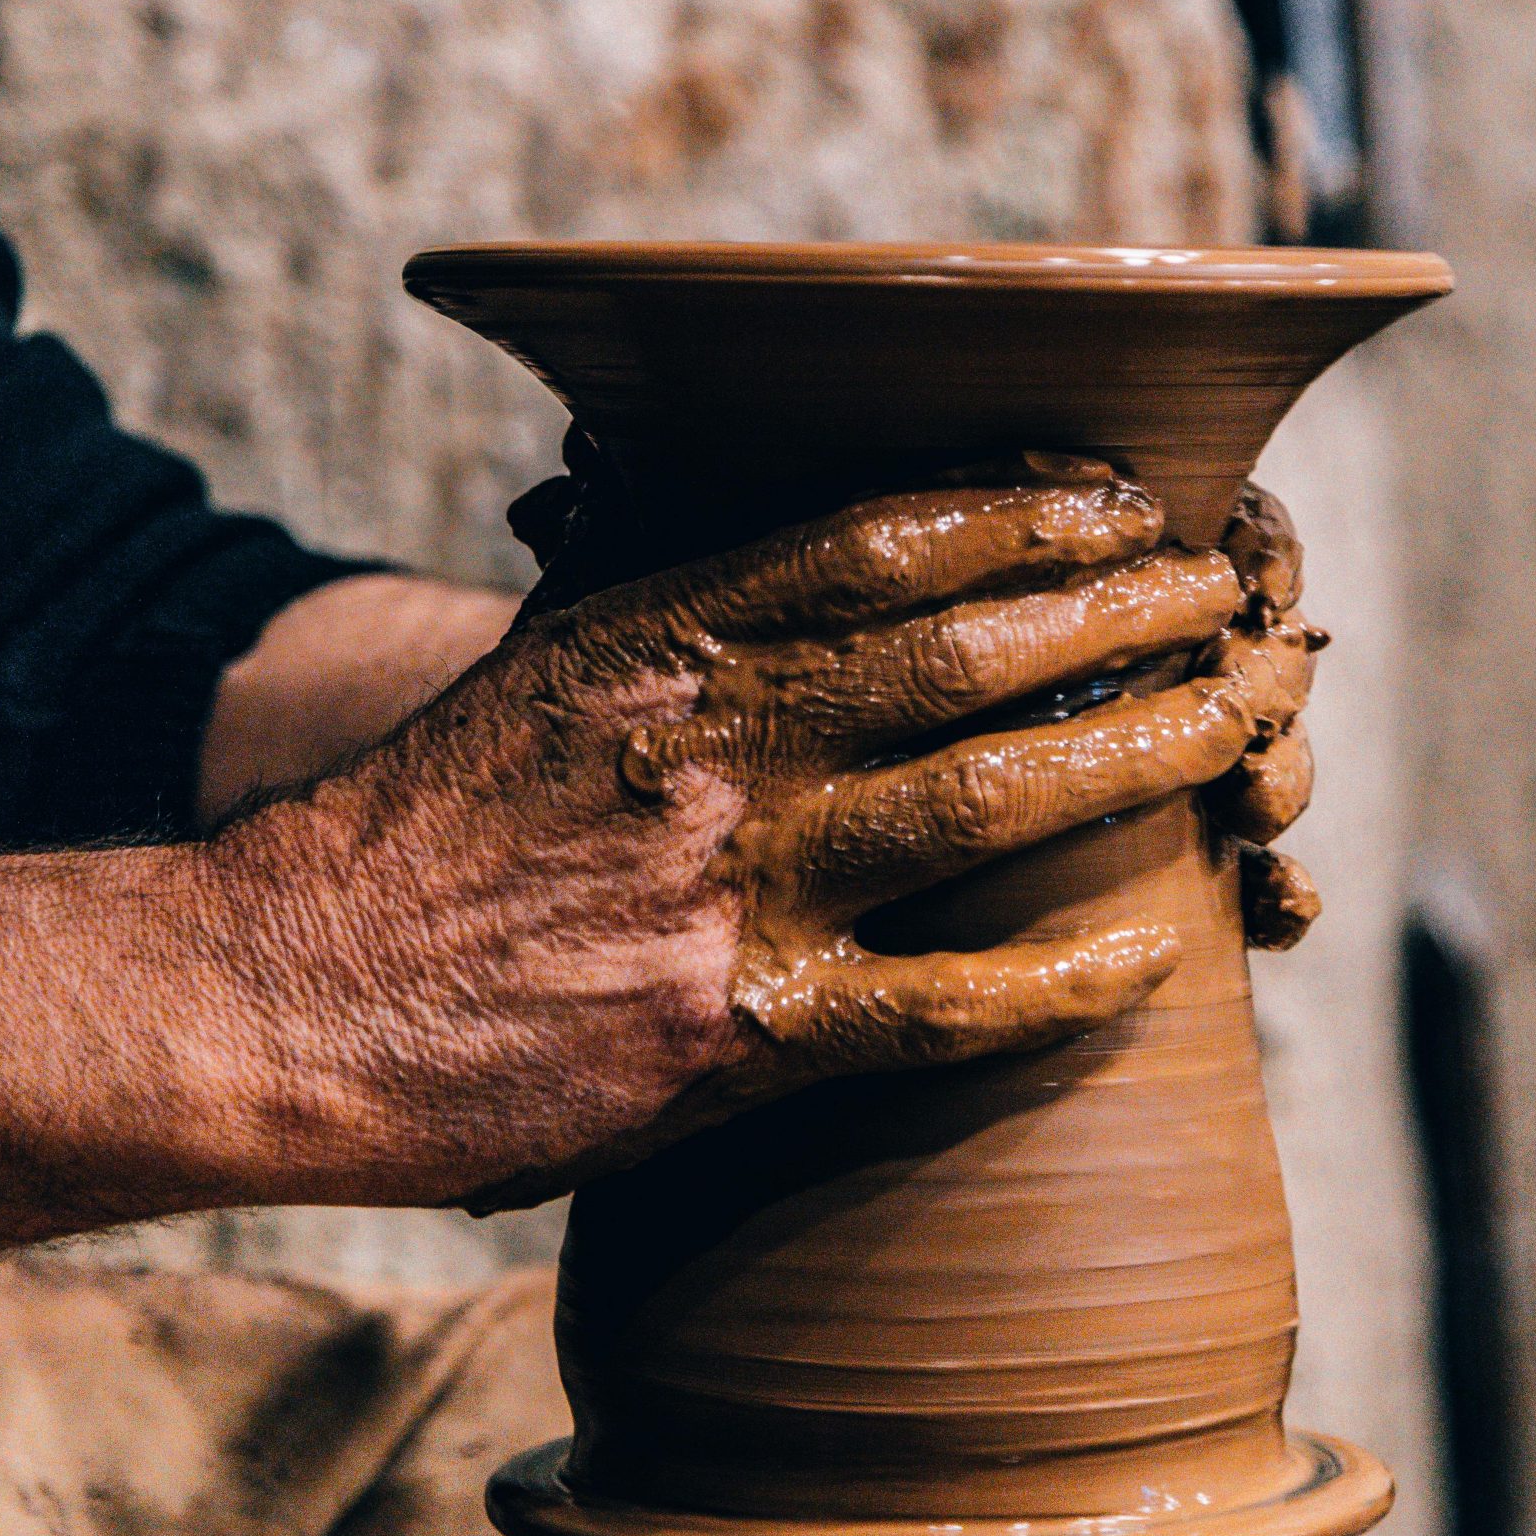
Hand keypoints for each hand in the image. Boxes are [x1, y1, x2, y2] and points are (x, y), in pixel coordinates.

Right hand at [203, 470, 1321, 1212]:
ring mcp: (733, 888)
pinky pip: (944, 1008)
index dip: (1025, 510)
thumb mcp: (533, 668)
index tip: (1124, 497)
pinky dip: (1061, 982)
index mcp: (662, 636)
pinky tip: (1154, 955)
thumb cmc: (419, 830)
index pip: (879, 539)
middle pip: (971, 652)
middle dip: (1127, 617)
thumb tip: (770, 537)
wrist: (293, 997)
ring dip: (1140, 756)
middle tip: (1233, 599)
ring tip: (1242, 725)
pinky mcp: (736, 1038)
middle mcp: (714, 742)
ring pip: (990, 800)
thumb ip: (665, 603)